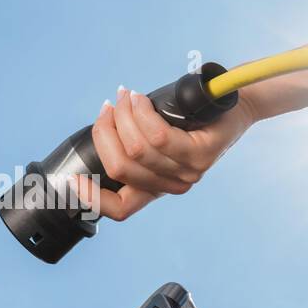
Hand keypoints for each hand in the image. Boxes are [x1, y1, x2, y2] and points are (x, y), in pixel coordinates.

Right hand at [75, 85, 254, 221]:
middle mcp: (171, 185)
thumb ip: (130, 141)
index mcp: (154, 189)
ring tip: (125, 97)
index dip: (92, 199)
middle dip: (105, 132)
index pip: (120, 210)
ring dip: (123, 116)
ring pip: (136, 149)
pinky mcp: (200, 154)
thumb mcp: (156, 137)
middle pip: (120, 167)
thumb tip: (102, 127)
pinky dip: (141, 113)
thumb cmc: (190, 119)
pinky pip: (158, 137)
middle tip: (108, 108)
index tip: (74, 178)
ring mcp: (187, 172)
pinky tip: (139, 100)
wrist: (233, 108)